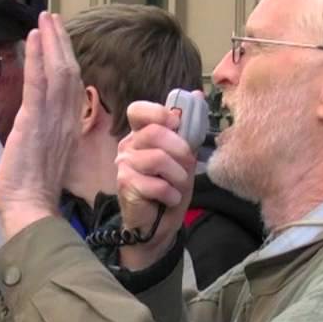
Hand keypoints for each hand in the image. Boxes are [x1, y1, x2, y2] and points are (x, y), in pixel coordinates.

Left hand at [0, 12, 85, 239]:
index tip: (61, 39)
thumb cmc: (33, 192)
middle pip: (70, 71)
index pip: (73, 86)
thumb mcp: (47, 158)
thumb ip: (47, 137)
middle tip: (54, 17)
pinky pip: (39, 82)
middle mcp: (66, 119)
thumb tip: (37, 126)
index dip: (69, 59)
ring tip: (46, 17)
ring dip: (52, 41)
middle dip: (61, 41)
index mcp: (70, 128)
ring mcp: (52, 119)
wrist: (29, 209)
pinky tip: (35, 38)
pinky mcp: (34, 121)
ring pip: (58, 71)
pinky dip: (38, 58)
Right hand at [115, 101, 196, 270]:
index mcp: (141, 134)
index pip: (138, 110)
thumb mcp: (184, 158)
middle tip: (187, 164)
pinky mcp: (125, 185)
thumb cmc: (169, 188)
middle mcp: (128, 146)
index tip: (176, 124)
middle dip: (180, 149)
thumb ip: (188, 130)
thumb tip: (198, 96)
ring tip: (178, 185)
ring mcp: (124, 165)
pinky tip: (169, 198)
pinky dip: (171, 193)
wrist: (158, 226)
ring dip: (178, 175)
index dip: (159, 112)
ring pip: (157, 158)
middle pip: (154, 132)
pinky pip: (155, 183)